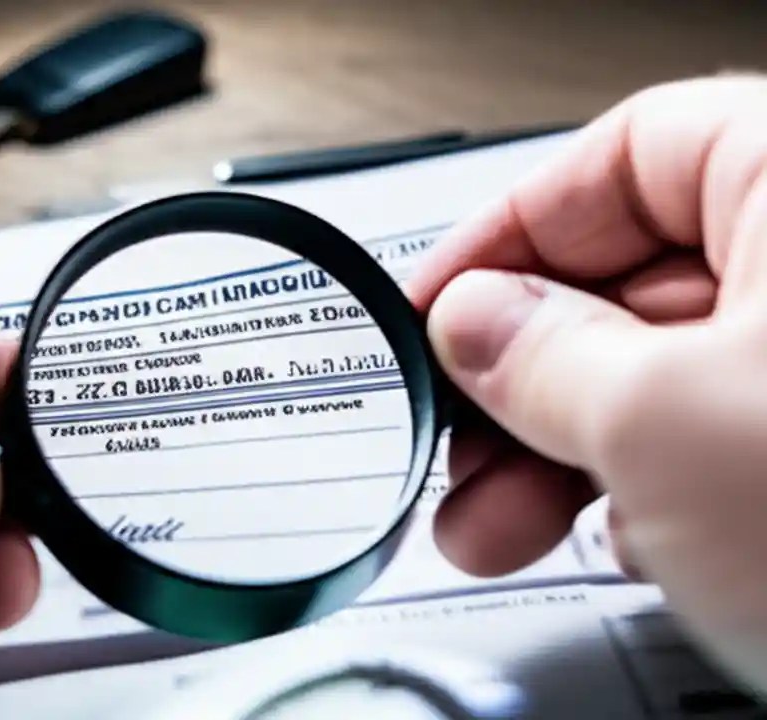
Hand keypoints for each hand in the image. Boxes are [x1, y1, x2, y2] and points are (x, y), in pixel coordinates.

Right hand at [406, 74, 766, 690]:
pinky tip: (607, 537)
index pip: (625, 157)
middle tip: (456, 439)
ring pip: (668, 375)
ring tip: (492, 522)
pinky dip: (641, 487)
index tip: (434, 307)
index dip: (506, 236)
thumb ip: (537, 354)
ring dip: (559, 448)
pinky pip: (717, 441)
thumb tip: (472, 320)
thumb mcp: (664, 423)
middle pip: (637, 281)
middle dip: (520, 375)